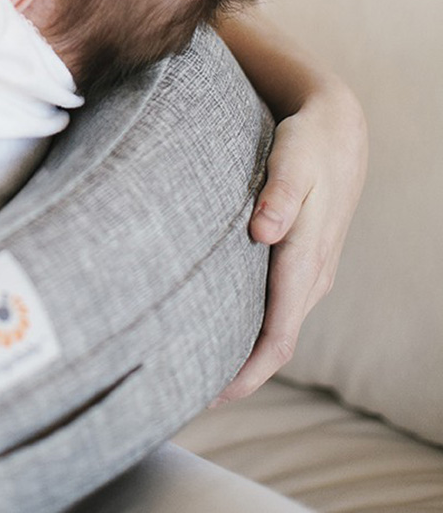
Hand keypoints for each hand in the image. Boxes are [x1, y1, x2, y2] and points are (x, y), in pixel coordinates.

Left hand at [216, 79, 367, 402]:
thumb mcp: (292, 161)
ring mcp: (311, 273)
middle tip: (186, 393)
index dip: (247, 372)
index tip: (212, 395)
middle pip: (275, 344)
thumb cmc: (307, 145)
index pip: (278, 336)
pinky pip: (278, 308)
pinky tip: (220, 327)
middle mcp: (312, 276)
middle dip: (238, 374)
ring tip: (195, 368)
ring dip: (244, 353)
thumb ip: (278, 196)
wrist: (339, 131)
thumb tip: (263, 232)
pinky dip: (252, 328)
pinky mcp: (303, 262)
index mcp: (306, 260)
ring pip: (276, 328)